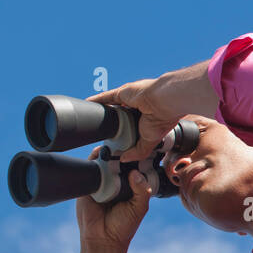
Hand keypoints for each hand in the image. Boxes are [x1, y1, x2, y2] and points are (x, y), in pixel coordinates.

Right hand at [75, 149, 152, 250]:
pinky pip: (89, 167)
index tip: (141, 146)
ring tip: (114, 149)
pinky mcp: (87, 183)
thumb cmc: (123, 226)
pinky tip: (100, 155)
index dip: (138, 156)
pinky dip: (93, 159)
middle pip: (119, 161)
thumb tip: (134, 173)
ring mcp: (101, 181)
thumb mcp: (139, 207)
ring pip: (104, 161)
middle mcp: (117, 181)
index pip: (135, 166)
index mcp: (131, 185)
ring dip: (108, 153)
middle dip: (122, 152)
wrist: (102, 239)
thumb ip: (141, 190)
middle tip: (127, 143)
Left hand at [86, 61, 217, 161]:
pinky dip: (96, 100)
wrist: (165, 102)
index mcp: (143, 120)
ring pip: (110, 106)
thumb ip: (137, 152)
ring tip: (89, 121)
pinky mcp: (122, 93)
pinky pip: (105, 97)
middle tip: (97, 135)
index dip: (119, 136)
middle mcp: (135, 110)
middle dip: (109, 125)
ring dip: (101, 112)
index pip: (127, 128)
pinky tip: (87, 105)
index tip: (109, 145)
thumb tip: (123, 159)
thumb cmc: (162, 119)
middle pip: (117, 117)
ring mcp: (128, 100)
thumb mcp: (150, 142)